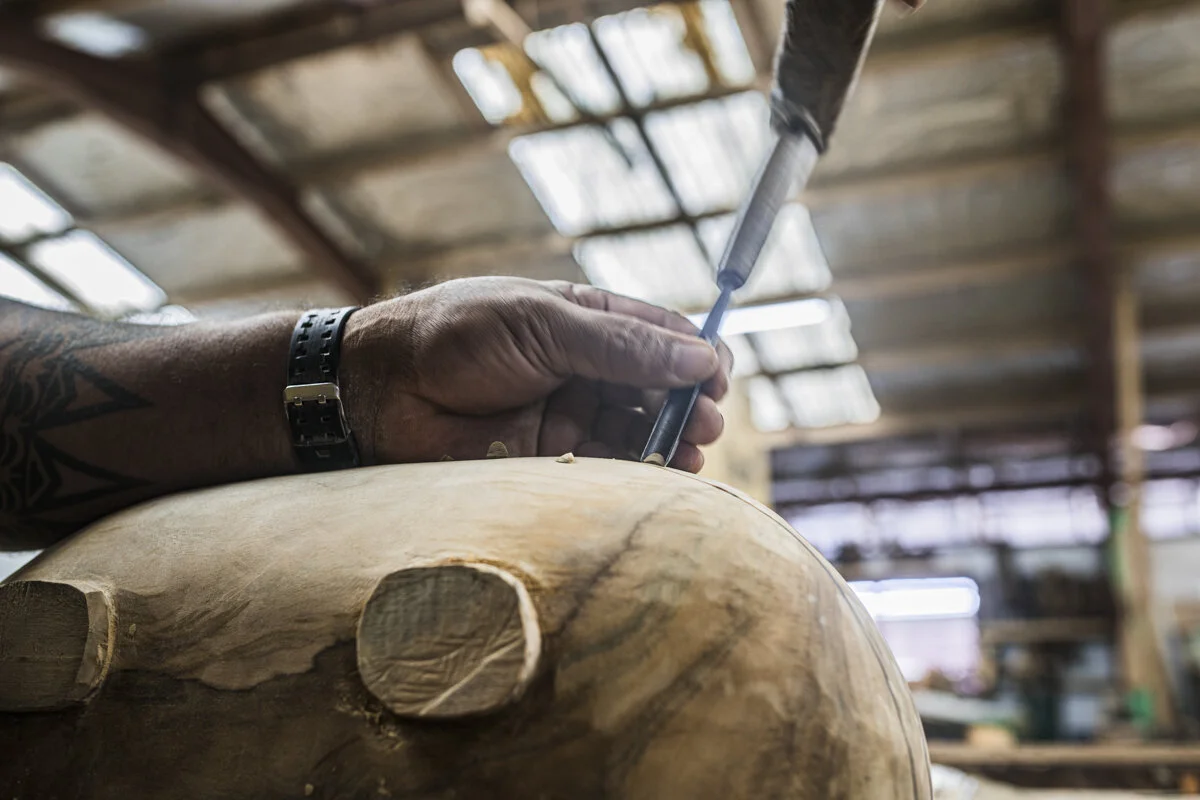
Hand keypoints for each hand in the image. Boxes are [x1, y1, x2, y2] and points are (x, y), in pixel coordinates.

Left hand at [340, 277, 732, 472]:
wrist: (382, 390)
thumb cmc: (456, 335)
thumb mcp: (544, 324)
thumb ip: (620, 345)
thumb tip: (700, 355)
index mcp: (584, 320)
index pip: (659, 335)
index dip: (695, 355)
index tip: (718, 376)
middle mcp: (583, 368)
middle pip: (657, 387)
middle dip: (687, 403)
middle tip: (706, 422)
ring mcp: (568, 414)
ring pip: (637, 430)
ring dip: (670, 441)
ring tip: (690, 450)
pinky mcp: (548, 460)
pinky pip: (606, 466)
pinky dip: (636, 470)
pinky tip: (657, 473)